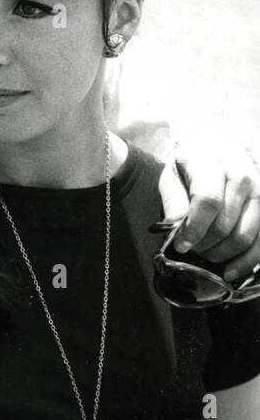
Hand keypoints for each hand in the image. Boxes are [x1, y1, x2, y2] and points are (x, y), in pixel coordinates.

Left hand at [159, 139, 259, 283]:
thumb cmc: (190, 167)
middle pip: (227, 221)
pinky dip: (247, 261)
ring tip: (206, 255)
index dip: (194, 228)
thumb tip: (175, 226)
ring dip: (223, 253)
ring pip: (246, 233)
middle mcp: (241, 170)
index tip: (181, 245)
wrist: (216, 148)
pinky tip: (231, 271)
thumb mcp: (171, 176)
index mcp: (211, 159)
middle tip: (192, 250)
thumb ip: (173, 201)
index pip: (208, 200)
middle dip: (206, 244)